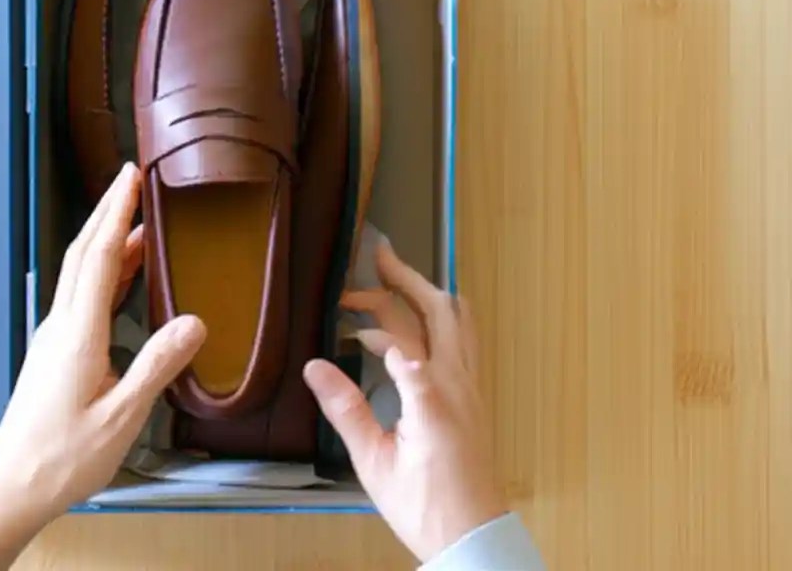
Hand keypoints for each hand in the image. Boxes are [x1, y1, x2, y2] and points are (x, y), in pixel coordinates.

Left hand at [0, 164, 205, 569]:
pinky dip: (104, 276)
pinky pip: (80, 299)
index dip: (116, 213)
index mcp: (76, 335)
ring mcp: (54, 340)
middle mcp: (60, 328)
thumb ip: (157, 365)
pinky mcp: (55, 355)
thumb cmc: (62, 459)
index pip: (98, 257)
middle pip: (83, 255)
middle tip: (131, 182)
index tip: (130, 179)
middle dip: (108, 214)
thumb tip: (194, 322)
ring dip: (108, 244)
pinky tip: (122, 281)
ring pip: (80, 276)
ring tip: (140, 225)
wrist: (13, 489)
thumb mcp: (122, 417)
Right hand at [303, 243, 505, 561]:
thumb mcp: (373, 461)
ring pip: (460, 321)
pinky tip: (424, 325)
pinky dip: (443, 320)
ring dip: (429, 294)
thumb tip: (316, 367)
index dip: (366, 316)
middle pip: (439, 309)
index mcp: (430, 394)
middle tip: (380, 257)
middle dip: (407, 279)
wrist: (472, 534)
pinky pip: (465, 341)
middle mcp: (458, 382)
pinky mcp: (476, 398)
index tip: (339, 311)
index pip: (397, 333)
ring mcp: (472, 387)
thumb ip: (346, 409)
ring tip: (402, 278)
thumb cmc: (423, 504)